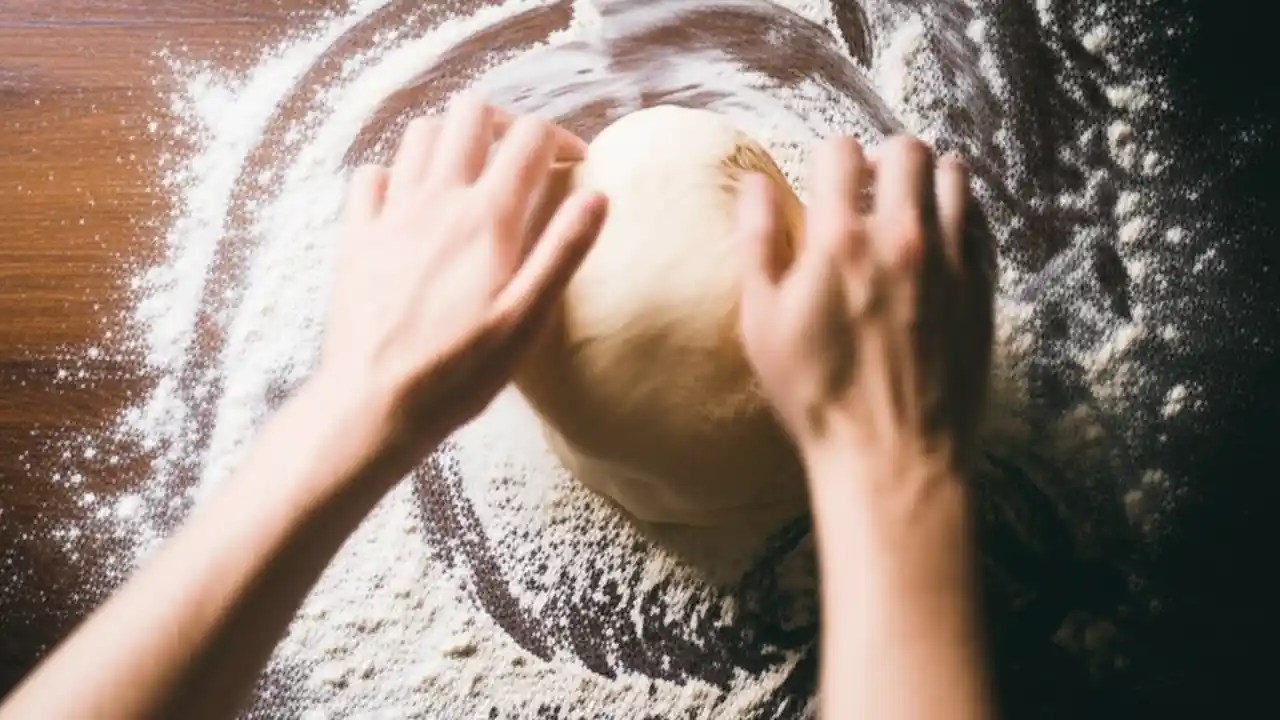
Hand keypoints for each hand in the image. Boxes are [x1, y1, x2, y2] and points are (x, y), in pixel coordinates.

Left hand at [314, 98, 607, 468]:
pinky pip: (371, 176)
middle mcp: (436, 200)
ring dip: (451, 138)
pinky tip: (411, 200)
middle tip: (521, 158)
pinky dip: (395, 173)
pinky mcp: (357, 236)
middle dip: (504, 122)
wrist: (373, 402)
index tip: (575, 165)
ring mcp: (391, 214)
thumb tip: (597, 196)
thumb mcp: (528, 320)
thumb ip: (563, 252)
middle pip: (469, 114)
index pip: (530, 139)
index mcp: (486, 218)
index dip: (561, 140)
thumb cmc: (459, 372)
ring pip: (419, 134)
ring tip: (472, 170)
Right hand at [735, 136, 992, 477]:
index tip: (825, 179)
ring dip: (928, 177)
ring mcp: (950, 261)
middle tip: (870, 185)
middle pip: (906, 150)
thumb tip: (755, 183)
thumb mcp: (761, 322)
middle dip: (883, 156)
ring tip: (910, 203)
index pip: (840, 151)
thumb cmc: (815, 396)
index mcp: (838, 240)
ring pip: (954, 176)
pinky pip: (982, 223)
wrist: (891, 458)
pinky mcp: (982, 289)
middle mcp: (901, 236)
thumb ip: (757, 242)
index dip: (828, 158)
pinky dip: (962, 215)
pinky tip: (942, 238)